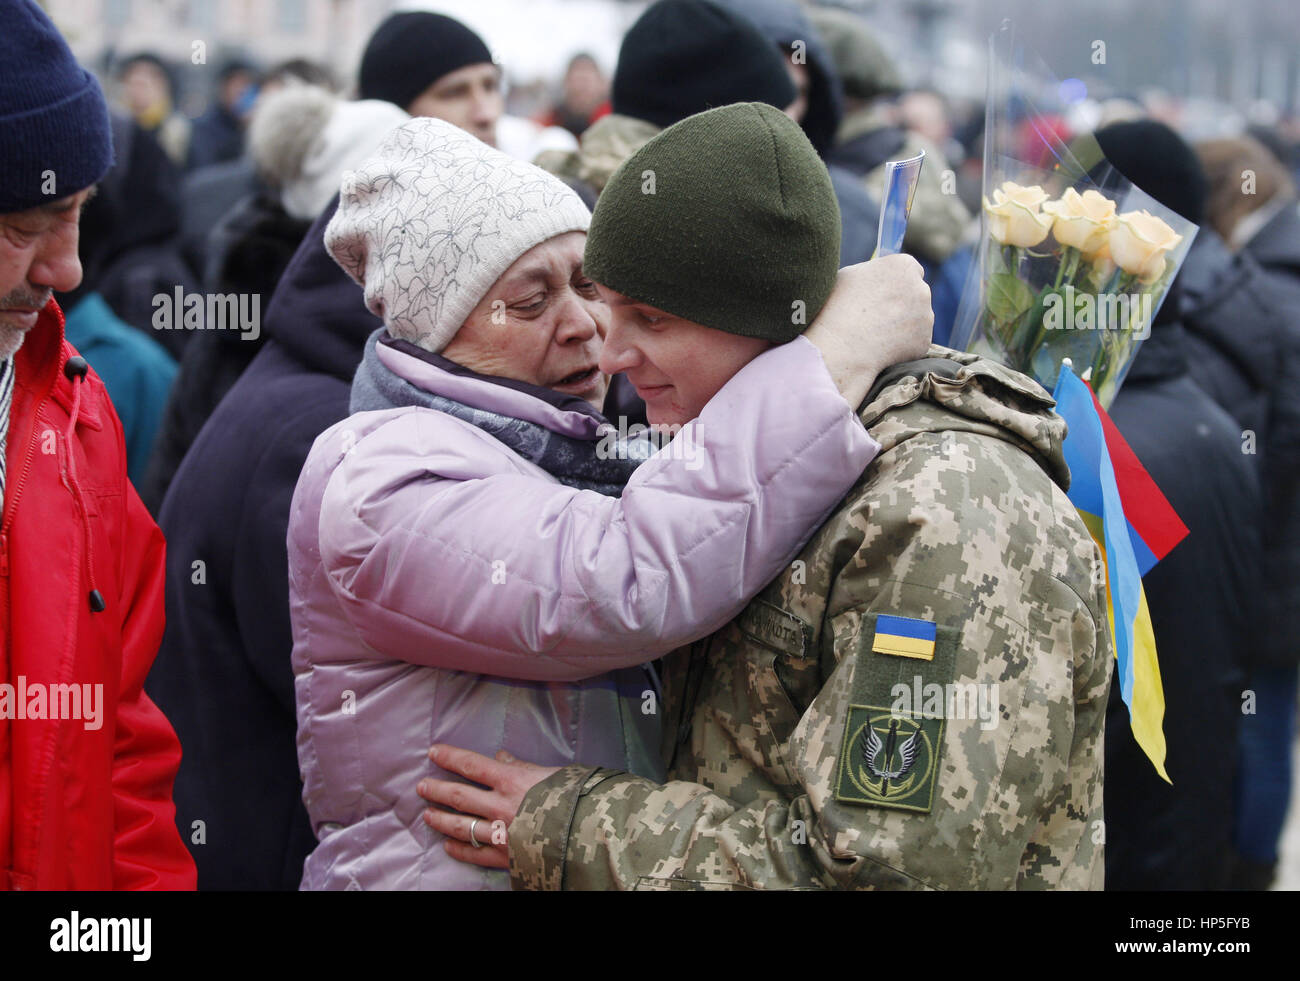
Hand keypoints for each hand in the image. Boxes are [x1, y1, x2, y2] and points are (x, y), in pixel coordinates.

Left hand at [418, 745, 561, 869]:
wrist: (588, 833)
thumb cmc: (574, 797)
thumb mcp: (550, 773)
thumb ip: (522, 766)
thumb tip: (502, 755)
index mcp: (512, 779)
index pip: (471, 764)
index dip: (450, 757)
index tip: (433, 752)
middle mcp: (500, 805)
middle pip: (458, 795)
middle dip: (436, 790)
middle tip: (421, 787)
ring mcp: (500, 832)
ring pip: (460, 825)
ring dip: (441, 819)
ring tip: (427, 815)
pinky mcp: (505, 857)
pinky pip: (474, 853)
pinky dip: (459, 849)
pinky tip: (447, 845)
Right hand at [804, 254, 933, 408]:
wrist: (841, 346)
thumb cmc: (838, 307)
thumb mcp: (851, 276)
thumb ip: (873, 272)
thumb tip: (879, 277)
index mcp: (903, 266)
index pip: (912, 270)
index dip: (897, 283)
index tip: (886, 293)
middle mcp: (921, 288)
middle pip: (917, 294)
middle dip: (903, 303)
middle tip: (878, 316)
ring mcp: (926, 316)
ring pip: (917, 319)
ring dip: (904, 325)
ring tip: (875, 334)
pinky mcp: (924, 340)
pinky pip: (914, 342)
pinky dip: (903, 346)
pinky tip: (881, 348)